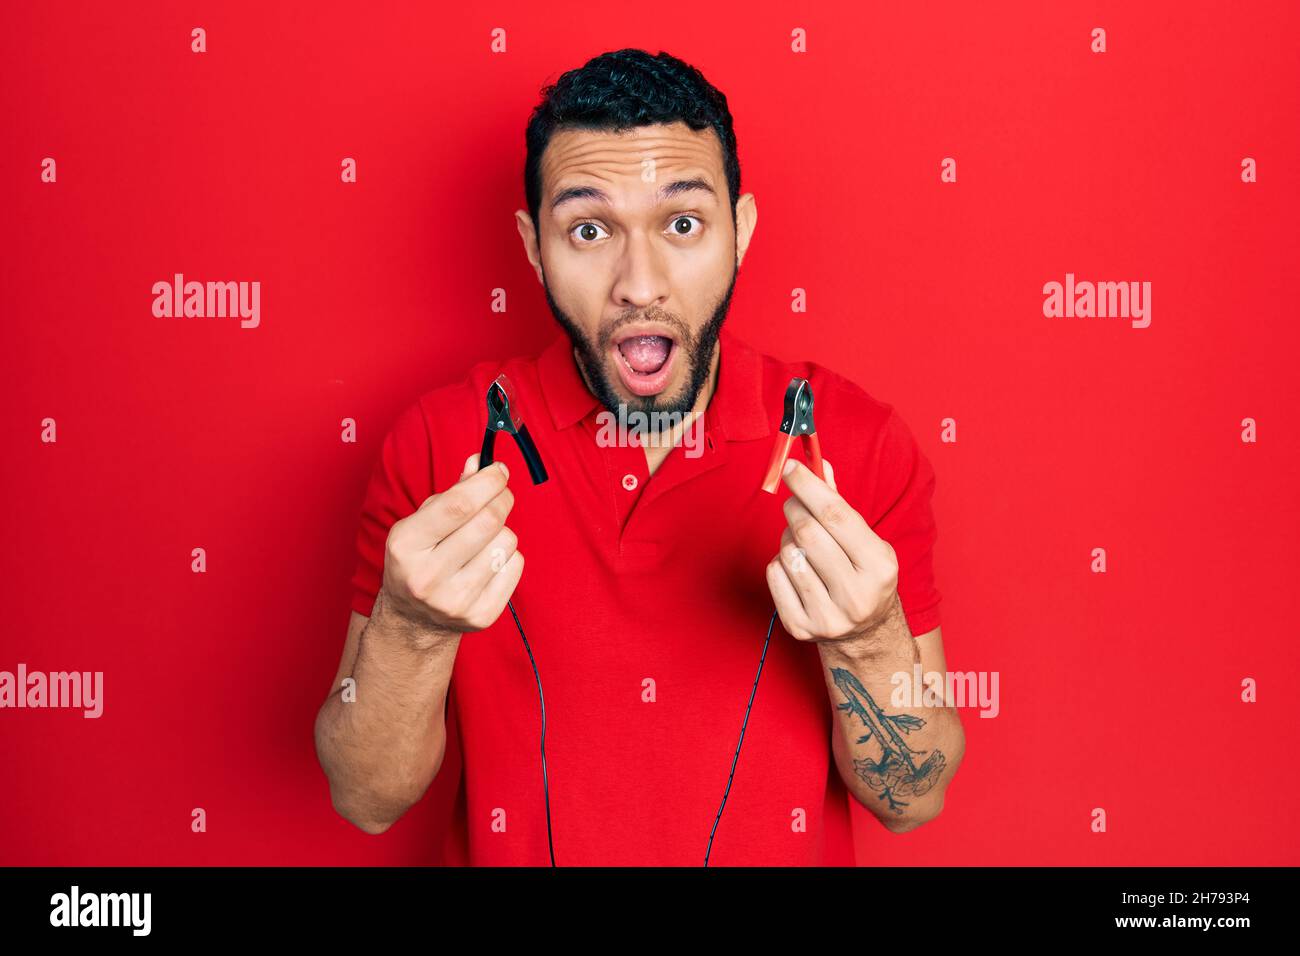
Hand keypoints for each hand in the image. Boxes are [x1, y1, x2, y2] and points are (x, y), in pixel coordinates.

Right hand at [379, 453, 523, 634]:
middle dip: (502, 498)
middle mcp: (428, 576)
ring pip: (506, 542)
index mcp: (406, 546)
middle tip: (501, 494)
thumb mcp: (420, 524)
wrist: (414, 620)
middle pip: (488, 521)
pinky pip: (515, 566)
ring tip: (483, 540)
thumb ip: (451, 493)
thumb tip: (480, 462)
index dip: (487, 481)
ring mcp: (455, 601)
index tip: (500, 471)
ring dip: (502, 531)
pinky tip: (487, 562)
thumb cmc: (419, 560)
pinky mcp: (480, 617)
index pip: (459, 504)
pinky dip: (508, 556)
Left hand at [765, 457, 901, 645]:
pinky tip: (796, 568)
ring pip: (788, 553)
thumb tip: (816, 463)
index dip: (809, 486)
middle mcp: (856, 595)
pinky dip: (779, 562)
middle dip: (795, 508)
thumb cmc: (862, 575)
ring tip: (802, 544)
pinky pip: (774, 575)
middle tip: (794, 503)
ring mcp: (828, 616)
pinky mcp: (801, 628)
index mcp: (879, 567)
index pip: (836, 515)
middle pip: (808, 532)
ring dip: (788, 538)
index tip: (790, 467)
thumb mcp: (865, 541)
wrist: (865, 633)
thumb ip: (840, 505)